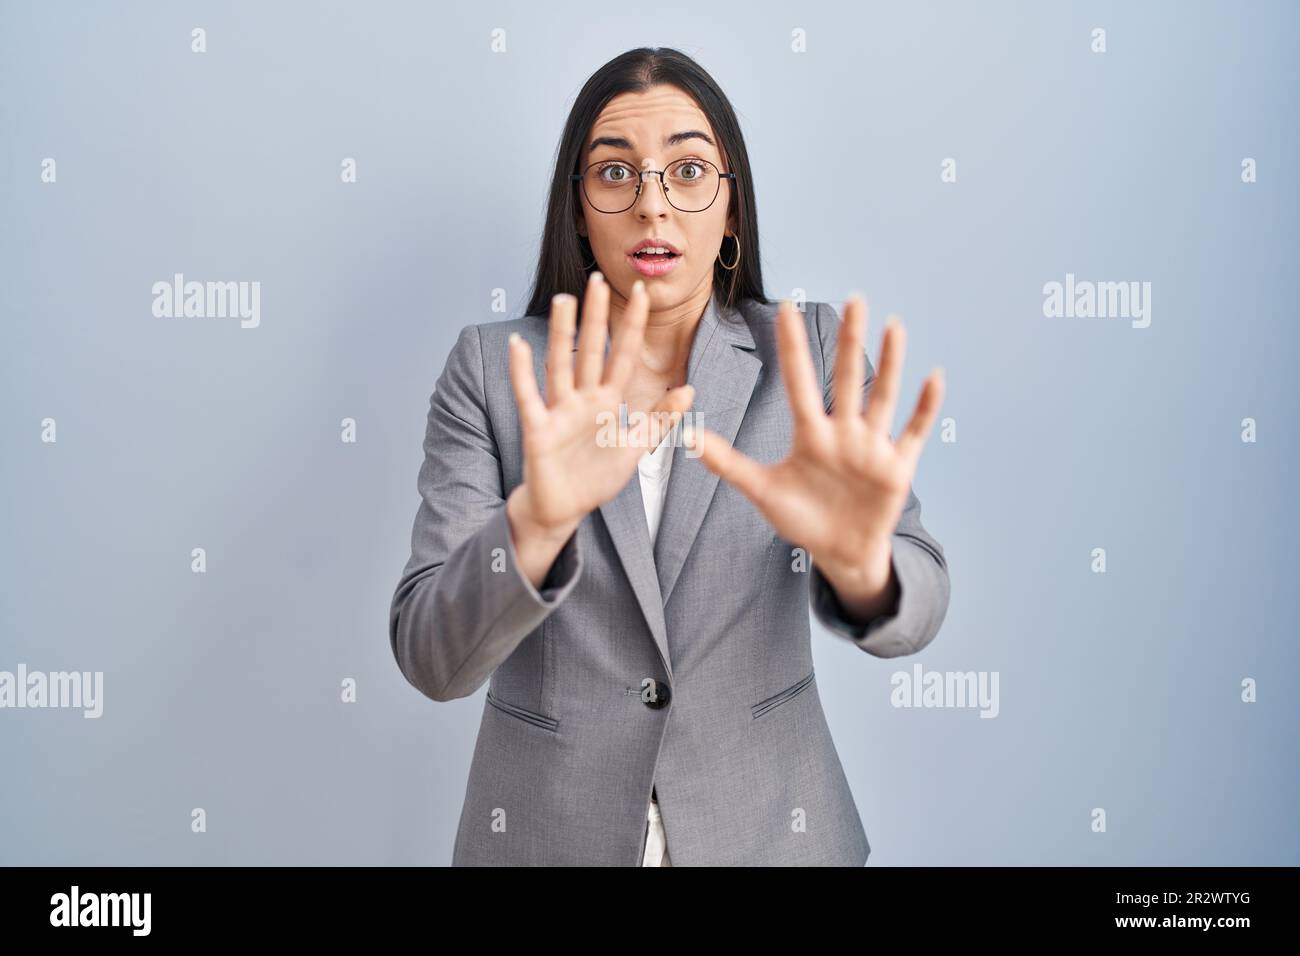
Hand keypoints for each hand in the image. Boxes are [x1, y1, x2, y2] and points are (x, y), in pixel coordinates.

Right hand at [506, 272, 695, 543]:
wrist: (564, 509)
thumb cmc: (595, 478)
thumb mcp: (635, 448)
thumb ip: (661, 420)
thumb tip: (689, 388)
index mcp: (607, 401)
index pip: (624, 356)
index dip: (634, 327)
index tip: (644, 293)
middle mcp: (583, 399)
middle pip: (591, 351)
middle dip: (596, 317)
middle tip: (598, 279)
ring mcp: (559, 411)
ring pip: (560, 365)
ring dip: (561, 334)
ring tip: (563, 301)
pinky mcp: (539, 429)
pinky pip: (529, 396)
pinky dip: (522, 372)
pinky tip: (518, 345)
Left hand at [685, 296, 942, 617]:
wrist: (840, 552)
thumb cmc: (802, 519)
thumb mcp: (764, 491)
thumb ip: (729, 464)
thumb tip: (688, 439)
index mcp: (810, 434)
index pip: (798, 382)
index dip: (792, 347)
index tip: (786, 307)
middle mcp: (843, 432)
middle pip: (845, 378)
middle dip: (849, 341)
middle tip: (854, 298)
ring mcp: (872, 447)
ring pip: (881, 396)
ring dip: (889, 363)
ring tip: (893, 326)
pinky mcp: (897, 467)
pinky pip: (913, 432)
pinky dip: (924, 407)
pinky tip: (933, 376)